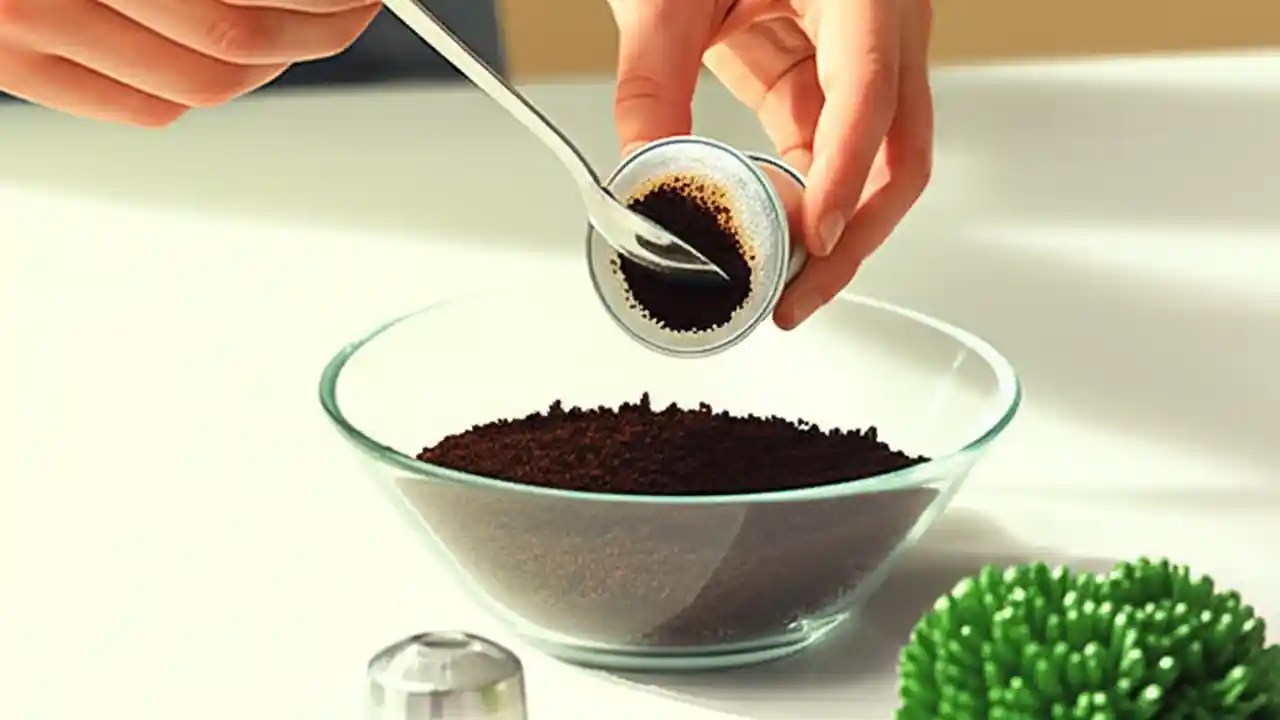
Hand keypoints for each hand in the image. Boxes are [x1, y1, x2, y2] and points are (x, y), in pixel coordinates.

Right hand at [0, 0, 379, 126]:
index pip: (239, 5)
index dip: (322, 2)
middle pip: (232, 45)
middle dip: (318, 30)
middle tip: (355, 6)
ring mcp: (15, 34)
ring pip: (195, 89)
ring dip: (270, 64)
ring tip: (306, 26)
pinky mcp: (6, 67)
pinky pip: (140, 110)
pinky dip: (200, 88)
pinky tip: (230, 54)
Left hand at [607, 0, 932, 328]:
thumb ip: (651, 79)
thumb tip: (641, 173)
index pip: (868, 91)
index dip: (844, 173)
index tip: (811, 235)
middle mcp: (884, 24)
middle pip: (902, 149)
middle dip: (854, 233)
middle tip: (799, 293)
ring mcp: (865, 53)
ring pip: (875, 161)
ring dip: (831, 227)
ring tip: (781, 283)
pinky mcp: (829, 74)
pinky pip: (831, 147)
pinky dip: (805, 196)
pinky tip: (771, 235)